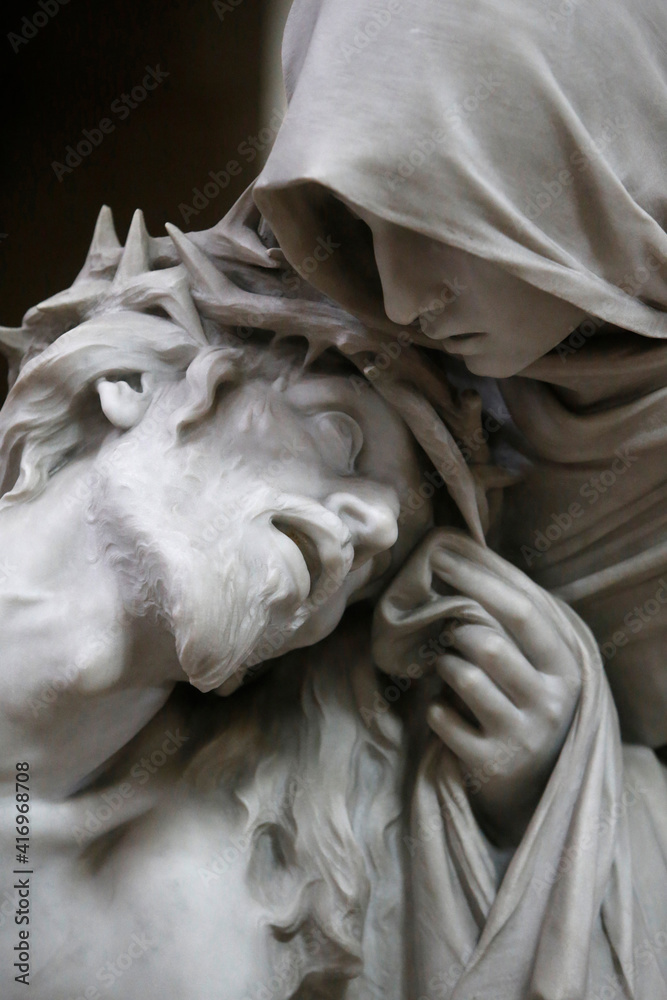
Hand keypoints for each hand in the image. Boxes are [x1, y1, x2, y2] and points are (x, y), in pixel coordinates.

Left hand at [425, 548, 580, 847]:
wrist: (530, 787)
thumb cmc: (522, 703)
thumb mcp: (534, 664)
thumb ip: (510, 619)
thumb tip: (462, 550)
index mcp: (564, 667)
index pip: (523, 610)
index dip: (479, 579)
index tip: (440, 555)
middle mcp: (550, 702)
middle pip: (489, 642)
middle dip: (455, 624)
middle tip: (440, 620)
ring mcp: (521, 735)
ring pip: (463, 676)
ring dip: (443, 663)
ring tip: (446, 665)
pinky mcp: (490, 763)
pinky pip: (443, 716)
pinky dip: (434, 705)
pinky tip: (444, 706)